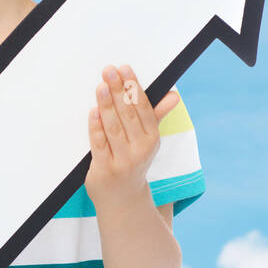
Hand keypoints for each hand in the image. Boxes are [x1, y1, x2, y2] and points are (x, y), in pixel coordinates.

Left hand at [84, 64, 180, 207]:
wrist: (123, 198)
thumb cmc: (134, 161)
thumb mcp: (148, 140)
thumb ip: (157, 114)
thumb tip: (174, 95)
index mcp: (152, 139)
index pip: (143, 108)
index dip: (133, 87)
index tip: (125, 69)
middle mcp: (140, 150)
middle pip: (128, 115)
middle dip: (118, 90)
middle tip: (109, 70)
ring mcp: (123, 160)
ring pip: (113, 127)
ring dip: (106, 105)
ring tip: (101, 86)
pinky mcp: (105, 169)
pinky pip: (99, 143)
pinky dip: (96, 127)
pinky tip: (93, 111)